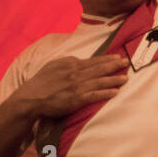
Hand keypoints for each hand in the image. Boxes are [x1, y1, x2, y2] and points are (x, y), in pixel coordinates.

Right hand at [14, 55, 128, 118]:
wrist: (30, 98)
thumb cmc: (41, 83)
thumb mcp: (53, 66)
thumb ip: (67, 61)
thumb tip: (78, 59)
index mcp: (70, 64)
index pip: (93, 60)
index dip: (107, 59)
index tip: (118, 57)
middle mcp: (75, 73)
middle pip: (99, 68)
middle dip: (115, 65)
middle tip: (127, 63)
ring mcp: (76, 86)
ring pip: (100, 81)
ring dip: (114, 79)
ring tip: (125, 78)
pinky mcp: (76, 99)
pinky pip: (94, 95)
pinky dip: (106, 93)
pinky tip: (115, 92)